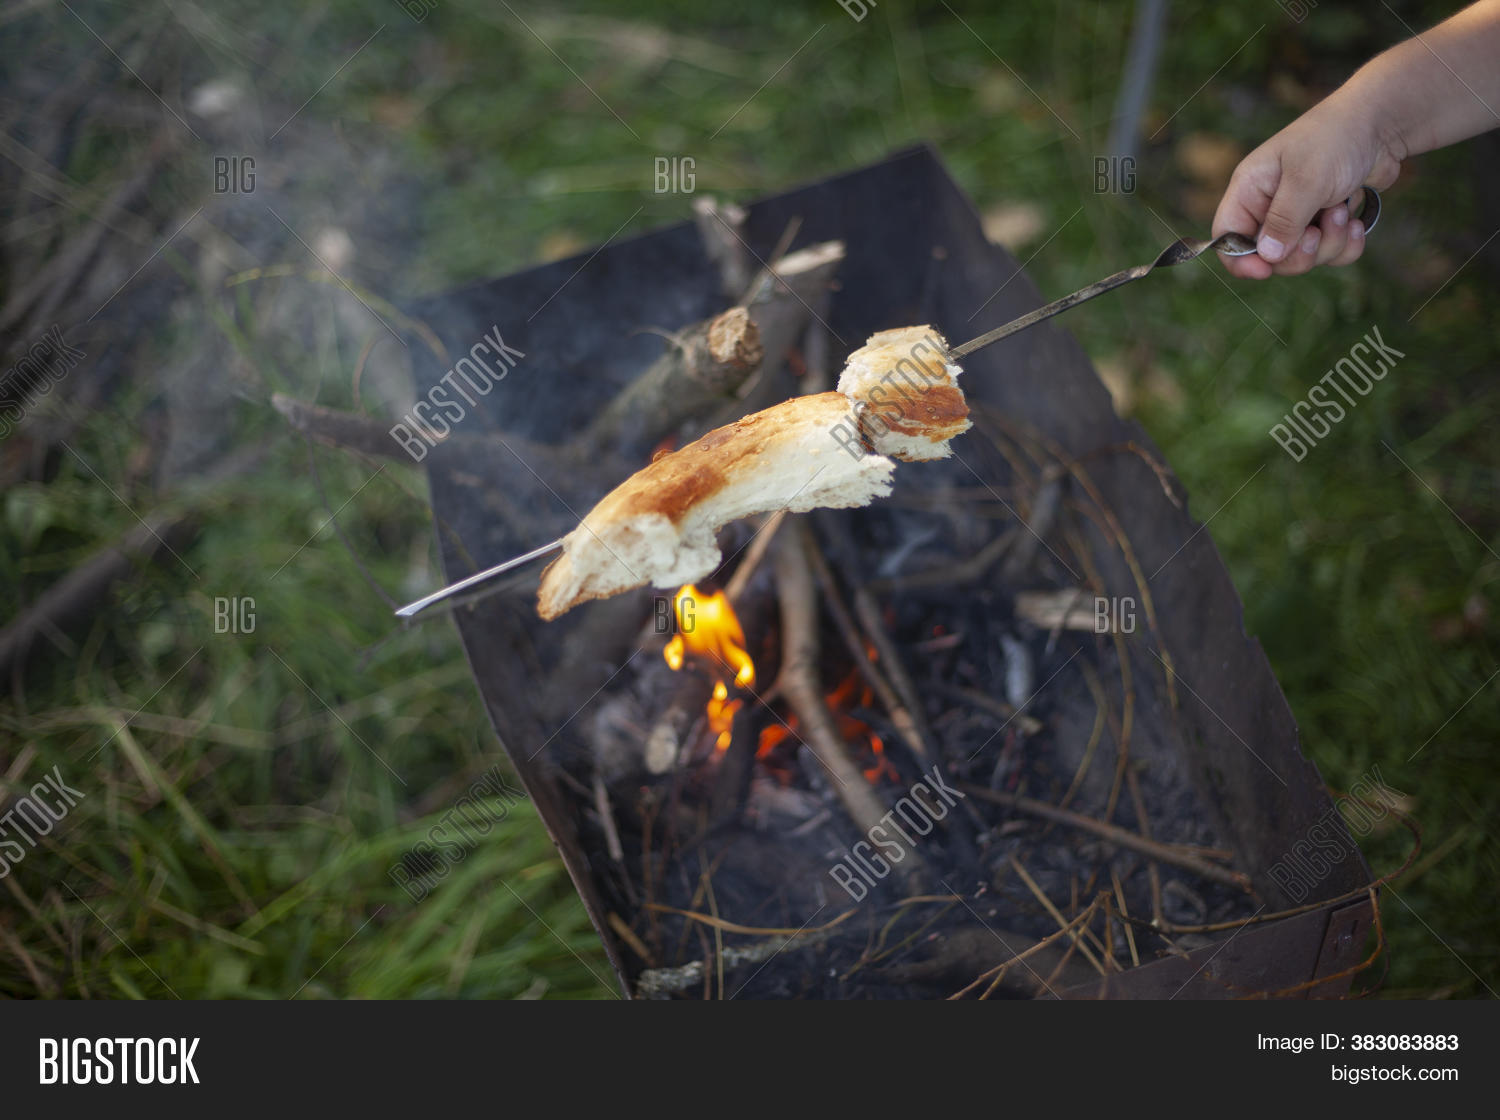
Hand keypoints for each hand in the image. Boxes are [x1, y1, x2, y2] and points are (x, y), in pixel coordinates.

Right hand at [1212, 90, 1403, 278]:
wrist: (1383, 123)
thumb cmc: (1336, 138)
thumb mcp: (1306, 178)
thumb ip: (1284, 220)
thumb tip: (1267, 257)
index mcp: (1250, 190)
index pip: (1227, 236)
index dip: (1239, 259)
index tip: (1264, 270)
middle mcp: (1269, 206)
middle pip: (1268, 256)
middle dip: (1298, 252)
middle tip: (1317, 232)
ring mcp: (1299, 216)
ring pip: (1302, 258)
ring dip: (1328, 243)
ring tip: (1342, 211)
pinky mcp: (1326, 222)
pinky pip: (1329, 254)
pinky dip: (1346, 244)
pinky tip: (1356, 221)